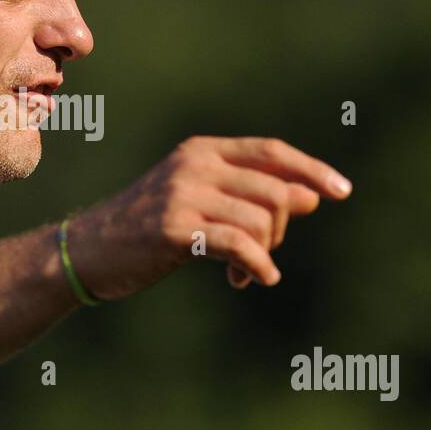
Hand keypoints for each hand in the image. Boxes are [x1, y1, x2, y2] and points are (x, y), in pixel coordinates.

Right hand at [67, 136, 350, 300]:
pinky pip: (240, 245)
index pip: (271, 152)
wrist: (88, 250)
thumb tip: (311, 198)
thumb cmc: (147, 229)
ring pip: (261, 220)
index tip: (342, 191)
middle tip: (263, 253)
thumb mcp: (199, 202)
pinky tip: (257, 279)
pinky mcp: (176, 229)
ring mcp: (183, 194)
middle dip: (281, 229)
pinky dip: (259, 265)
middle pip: (274, 191)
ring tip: (248, 272)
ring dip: (266, 253)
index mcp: (201, 150)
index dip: (311, 170)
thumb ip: (248, 196)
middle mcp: (194, 164)